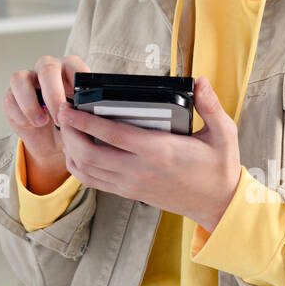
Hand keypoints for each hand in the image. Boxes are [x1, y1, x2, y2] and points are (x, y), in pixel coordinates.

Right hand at [3, 54, 89, 192]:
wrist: (54, 141)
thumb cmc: (73, 124)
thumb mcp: (85, 117)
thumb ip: (88, 110)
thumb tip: (92, 111)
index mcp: (70, 68)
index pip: (73, 64)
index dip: (76, 80)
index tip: (79, 103)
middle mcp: (47, 69)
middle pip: (46, 68)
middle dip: (53, 94)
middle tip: (60, 117)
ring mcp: (27, 80)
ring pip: (19, 79)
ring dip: (31, 104)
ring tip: (41, 122)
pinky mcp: (11, 95)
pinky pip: (10, 99)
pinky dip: (21, 115)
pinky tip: (32, 126)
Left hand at [55, 75, 241, 231]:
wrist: (218, 204)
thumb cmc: (219, 166)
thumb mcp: (223, 133)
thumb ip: (211, 106)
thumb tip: (201, 81)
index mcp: (159, 152)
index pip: (112, 135)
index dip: (85, 121)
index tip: (69, 106)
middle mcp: (139, 170)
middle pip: (89, 154)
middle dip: (69, 133)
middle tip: (61, 112)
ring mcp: (131, 184)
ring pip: (87, 170)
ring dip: (70, 149)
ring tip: (65, 128)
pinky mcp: (129, 192)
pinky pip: (94, 182)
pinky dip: (78, 166)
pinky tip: (76, 150)